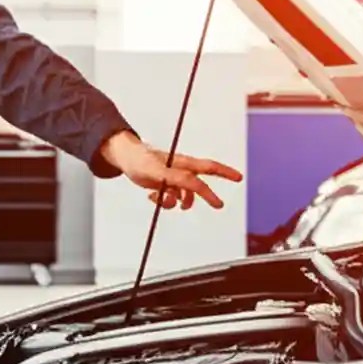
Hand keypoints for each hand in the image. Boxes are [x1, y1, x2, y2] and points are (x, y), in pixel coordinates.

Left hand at [98, 131, 242, 209]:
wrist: (124, 159)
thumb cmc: (140, 160)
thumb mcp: (157, 170)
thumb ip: (176, 178)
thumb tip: (192, 184)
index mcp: (183, 163)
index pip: (207, 168)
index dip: (224, 173)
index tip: (238, 178)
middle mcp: (180, 169)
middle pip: (200, 181)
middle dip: (208, 194)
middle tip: (219, 204)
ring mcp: (172, 177)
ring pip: (184, 194)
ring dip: (177, 201)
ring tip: (166, 200)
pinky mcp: (163, 183)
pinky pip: (170, 197)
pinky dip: (164, 201)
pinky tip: (153, 196)